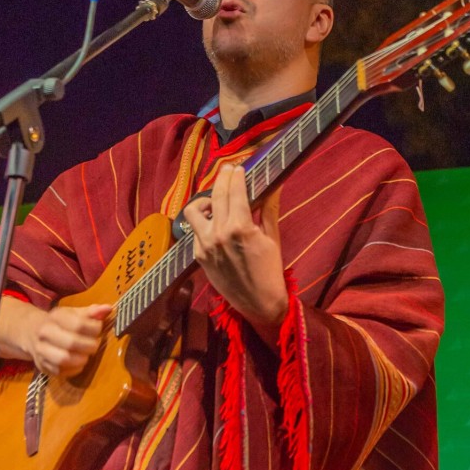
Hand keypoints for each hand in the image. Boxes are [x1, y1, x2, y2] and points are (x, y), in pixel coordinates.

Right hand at [0, 295, 110, 376]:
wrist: (31, 332)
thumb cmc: (59, 322)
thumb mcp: (73, 313)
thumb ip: (91, 312)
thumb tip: (108, 309)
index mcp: (55, 317)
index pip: (78, 324)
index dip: (94, 328)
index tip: (99, 329)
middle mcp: (45, 333)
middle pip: (71, 343)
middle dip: (89, 346)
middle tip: (95, 345)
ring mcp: (41, 351)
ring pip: (63, 359)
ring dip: (81, 359)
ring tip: (87, 355)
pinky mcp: (42, 366)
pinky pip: (60, 372)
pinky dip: (74, 370)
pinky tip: (79, 363)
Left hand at [183, 164, 287, 341]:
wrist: (259, 304)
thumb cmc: (270, 270)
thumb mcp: (272, 237)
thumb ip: (268, 208)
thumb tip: (274, 185)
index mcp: (239, 227)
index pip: (234, 190)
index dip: (235, 174)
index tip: (238, 166)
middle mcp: (219, 233)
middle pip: (216, 195)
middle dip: (223, 178)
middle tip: (229, 171)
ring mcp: (205, 245)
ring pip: (194, 210)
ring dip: (205, 201)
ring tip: (216, 201)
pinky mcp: (199, 256)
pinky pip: (195, 231)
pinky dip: (204, 222)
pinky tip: (215, 223)